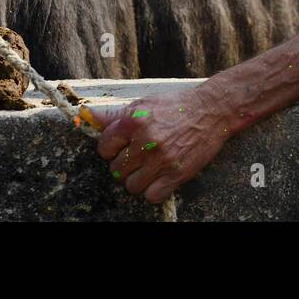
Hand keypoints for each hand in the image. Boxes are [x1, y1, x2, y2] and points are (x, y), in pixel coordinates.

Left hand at [91, 84, 233, 203]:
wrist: (211, 110)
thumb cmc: (176, 106)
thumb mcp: (144, 103)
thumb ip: (115, 114)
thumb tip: (87, 114)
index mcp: (133, 120)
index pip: (104, 147)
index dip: (109, 150)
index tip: (119, 149)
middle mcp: (145, 140)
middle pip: (116, 170)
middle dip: (123, 166)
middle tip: (136, 158)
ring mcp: (161, 159)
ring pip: (132, 186)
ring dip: (137, 180)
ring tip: (148, 168)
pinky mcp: (176, 174)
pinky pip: (152, 196)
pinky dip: (153, 190)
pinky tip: (160, 177)